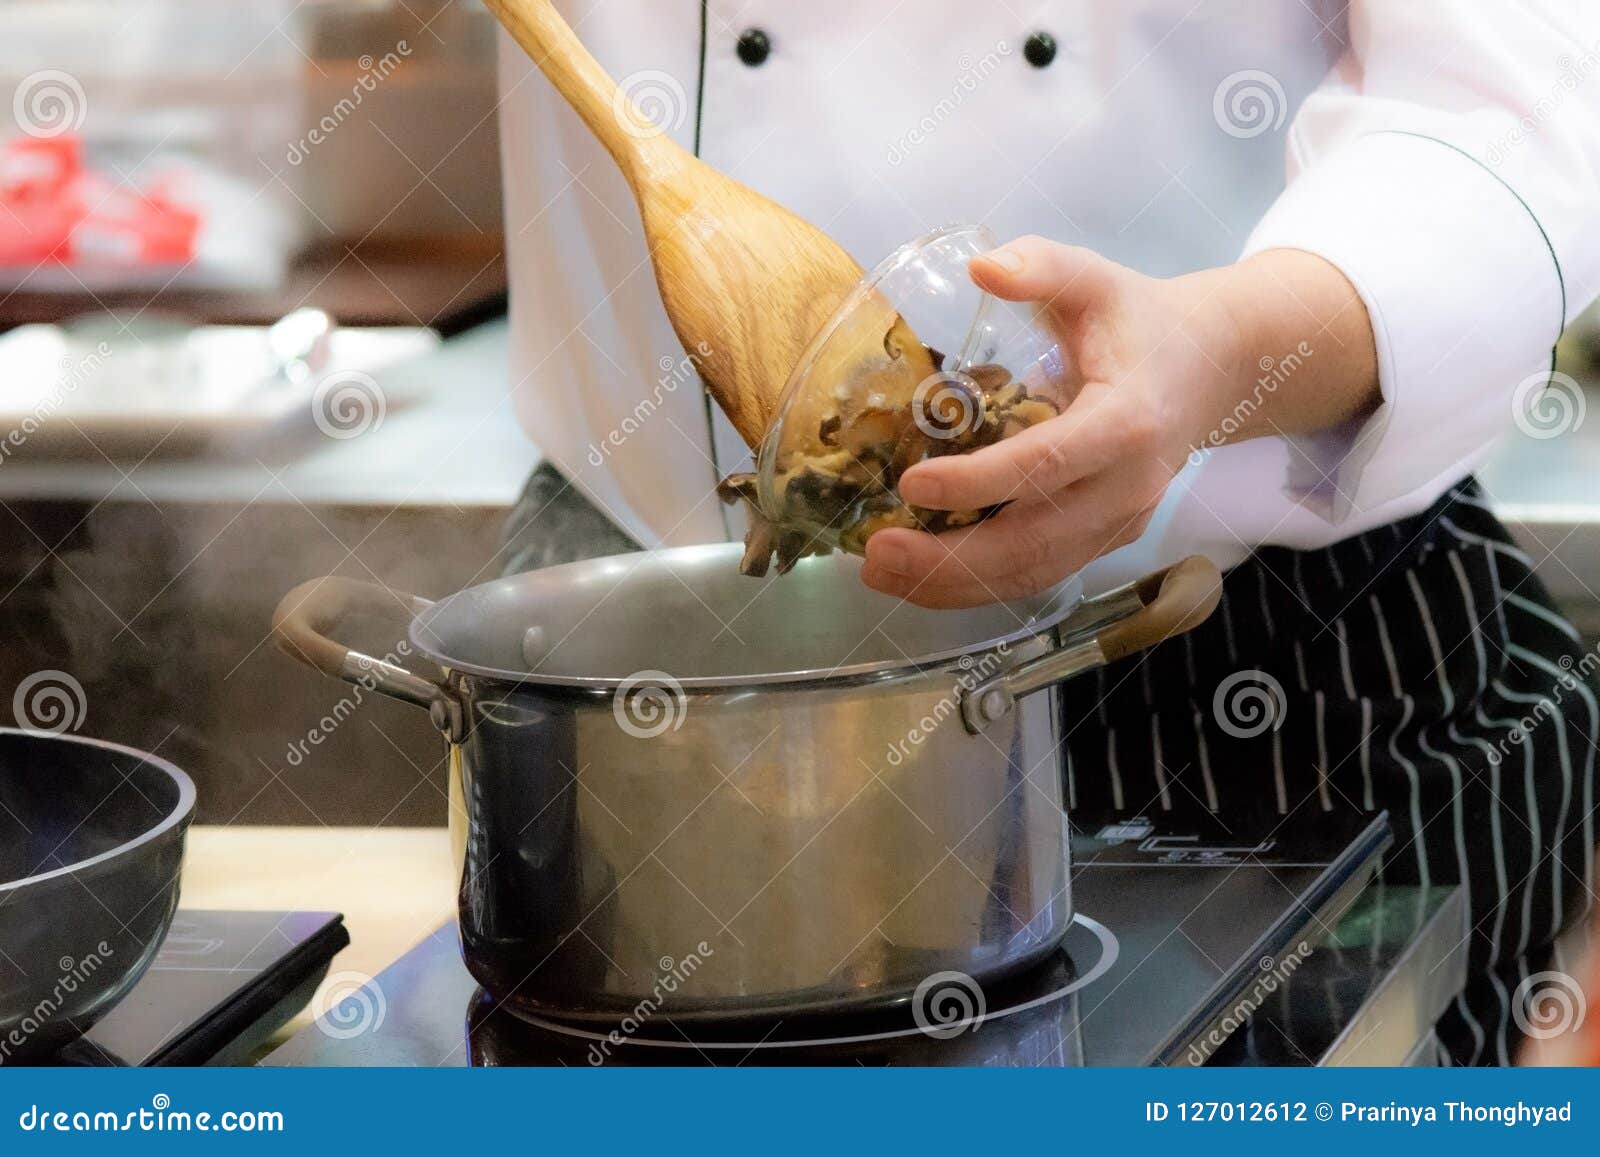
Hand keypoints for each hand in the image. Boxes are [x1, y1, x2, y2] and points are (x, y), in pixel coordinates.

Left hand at [859, 237, 1376, 608]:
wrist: (1211, 366)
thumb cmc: (1140, 320)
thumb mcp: (1095, 278)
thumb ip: (1042, 265)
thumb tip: (980, 267)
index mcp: (1127, 422)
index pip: (1047, 464)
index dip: (978, 481)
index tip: (912, 484)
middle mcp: (1129, 485)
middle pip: (1035, 540)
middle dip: (952, 558)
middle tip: (877, 552)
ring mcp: (1120, 521)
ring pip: (1035, 570)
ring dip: (955, 584)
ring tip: (883, 572)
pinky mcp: (1106, 539)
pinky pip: (1041, 572)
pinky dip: (980, 585)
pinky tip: (922, 579)